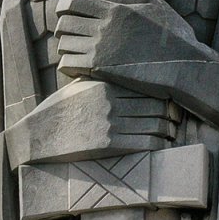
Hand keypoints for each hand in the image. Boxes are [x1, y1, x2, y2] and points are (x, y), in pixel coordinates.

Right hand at [5, 78, 176, 165]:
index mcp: (106, 86)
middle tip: (177, 114)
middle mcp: (112, 104)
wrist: (42, 134)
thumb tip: (128, 74)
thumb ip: (105, 79)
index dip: (164, 92)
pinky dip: (158, 142)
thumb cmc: (62, 108)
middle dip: (170, 111)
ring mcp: (112, 125)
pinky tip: (161, 142)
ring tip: (172, 129)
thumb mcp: (81, 86)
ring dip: (167, 128)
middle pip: (155, 105)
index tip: (171, 96)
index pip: (147, 86)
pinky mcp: (110, 145)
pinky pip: (144, 142)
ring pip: (154, 125)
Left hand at [56, 0, 207, 86]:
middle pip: (64, 24)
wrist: (182, 66)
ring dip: (65, 48)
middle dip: (62, 29)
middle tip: (67, 35)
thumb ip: (143, 1)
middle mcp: (103, 27)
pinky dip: (67, 65)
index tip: (63, 12)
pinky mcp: (101, 70)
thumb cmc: (176, 38)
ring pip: (64, 45)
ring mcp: (100, 49)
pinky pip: (68, 64)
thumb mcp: (160, 9)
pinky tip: (74, 67)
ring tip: (72, 52)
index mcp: (115, 9)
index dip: (63, 7)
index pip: (73, 2)